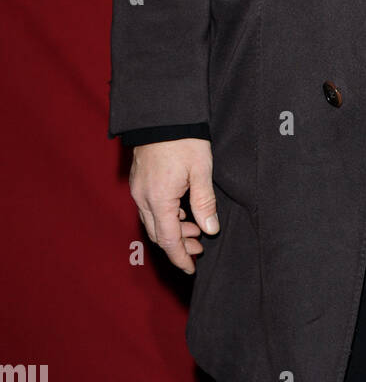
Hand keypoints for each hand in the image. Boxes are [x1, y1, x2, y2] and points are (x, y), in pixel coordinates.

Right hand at [129, 138, 218, 274]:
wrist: (162, 113)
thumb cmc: (184, 138)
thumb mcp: (201, 169)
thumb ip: (204, 202)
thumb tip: (210, 229)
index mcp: (159, 199)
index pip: (169, 240)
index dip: (181, 257)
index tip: (191, 268)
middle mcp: (143, 198)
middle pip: (159, 234)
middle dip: (178, 245)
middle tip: (200, 247)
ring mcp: (138, 189)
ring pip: (153, 221)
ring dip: (173, 230)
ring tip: (196, 228)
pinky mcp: (138, 180)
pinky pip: (149, 207)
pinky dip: (165, 216)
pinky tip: (181, 211)